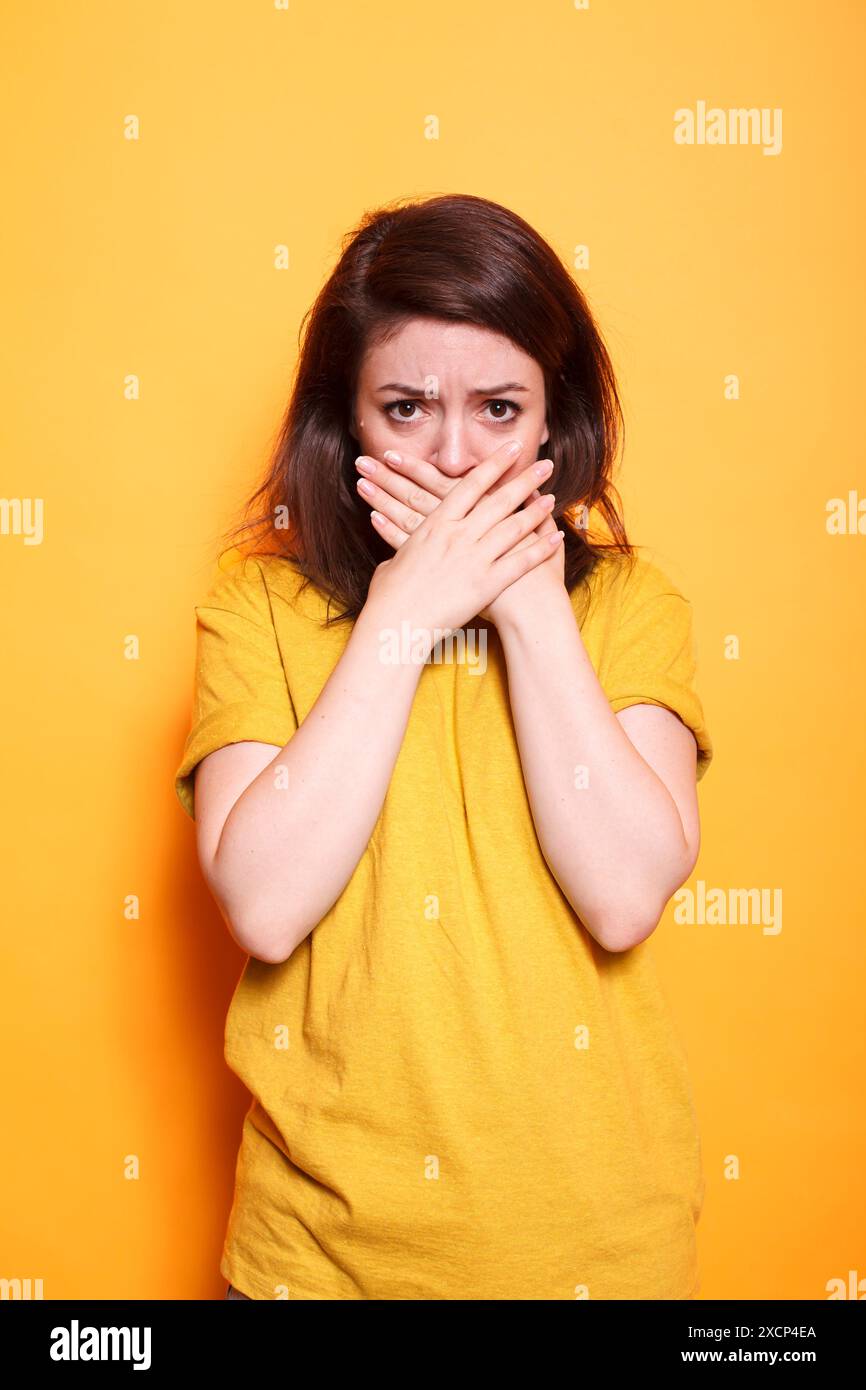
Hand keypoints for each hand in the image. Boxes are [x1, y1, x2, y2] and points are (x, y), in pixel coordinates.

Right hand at [358, 439, 563, 651]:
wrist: (394, 623)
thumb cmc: (388, 594)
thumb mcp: (393, 559)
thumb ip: (401, 543)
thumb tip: (391, 533)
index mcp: (436, 524)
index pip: (471, 485)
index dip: (494, 465)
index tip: (511, 450)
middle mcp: (458, 535)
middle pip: (499, 500)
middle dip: (524, 480)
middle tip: (544, 465)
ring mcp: (474, 559)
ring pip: (513, 528)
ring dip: (536, 511)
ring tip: (553, 497)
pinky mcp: (486, 585)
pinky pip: (520, 563)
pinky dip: (540, 549)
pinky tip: (556, 538)